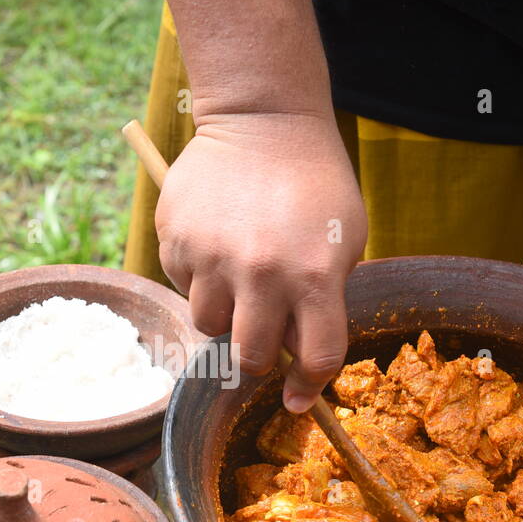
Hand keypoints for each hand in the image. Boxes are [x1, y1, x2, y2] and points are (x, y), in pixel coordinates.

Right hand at [155, 111, 365, 410]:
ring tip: (238, 278)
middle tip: (263, 340)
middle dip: (260, 359)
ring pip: (210, 326)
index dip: (307, 389)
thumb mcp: (346, 239)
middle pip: (252, 357)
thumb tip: (298, 354)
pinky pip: (184, 286)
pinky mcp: (176, 241)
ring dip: (226, 315)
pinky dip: (199, 278)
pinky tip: (216, 244)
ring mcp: (213, 257)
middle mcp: (262, 272)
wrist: (263, 120)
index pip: (315, 358)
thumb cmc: (315, 184)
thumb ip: (326, 297)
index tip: (296, 402)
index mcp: (315, 275)